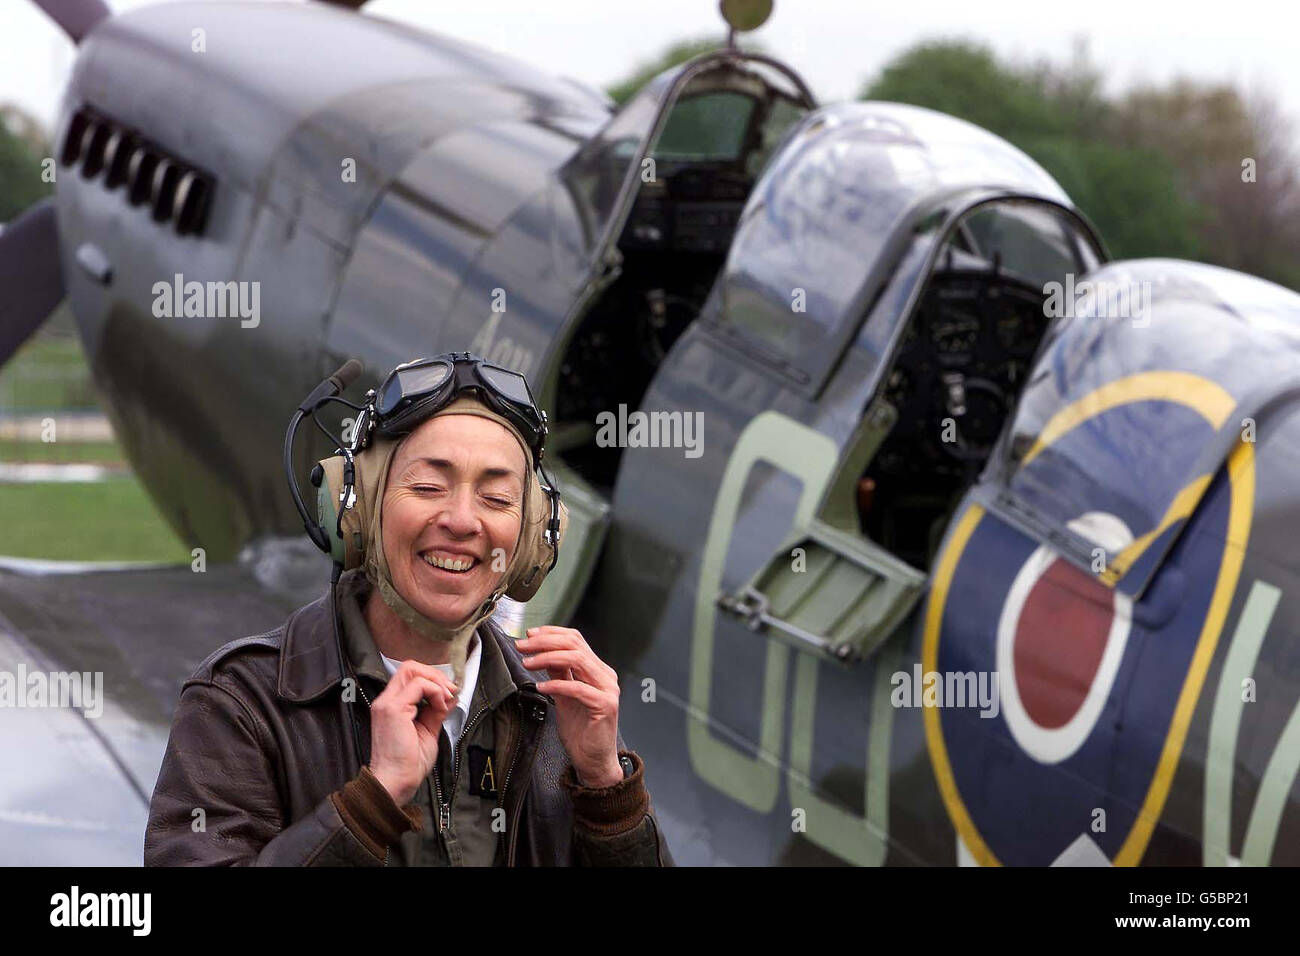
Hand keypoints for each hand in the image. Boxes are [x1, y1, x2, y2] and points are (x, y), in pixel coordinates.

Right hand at [367, 661, 458, 804]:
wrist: (396, 783)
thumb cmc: (409, 764)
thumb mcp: (428, 731)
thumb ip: (436, 712)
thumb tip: (451, 696)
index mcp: (391, 706)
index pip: (409, 676)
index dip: (432, 678)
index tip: (449, 693)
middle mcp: (386, 701)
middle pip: (409, 667)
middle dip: (435, 675)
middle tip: (450, 691)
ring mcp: (387, 703)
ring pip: (412, 670)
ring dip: (436, 682)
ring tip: (446, 701)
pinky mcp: (393, 709)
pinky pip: (418, 685)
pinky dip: (435, 692)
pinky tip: (441, 707)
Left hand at [517, 626, 622, 787]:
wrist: (593, 760)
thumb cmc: (580, 730)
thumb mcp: (564, 696)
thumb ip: (558, 673)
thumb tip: (541, 652)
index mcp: (597, 669)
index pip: (575, 639)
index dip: (551, 633)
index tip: (529, 635)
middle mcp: (606, 675)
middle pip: (575, 644)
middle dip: (545, 642)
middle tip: (522, 646)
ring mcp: (608, 689)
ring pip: (578, 659)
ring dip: (548, 657)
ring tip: (528, 663)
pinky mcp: (605, 705)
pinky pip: (578, 688)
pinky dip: (557, 684)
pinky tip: (541, 688)